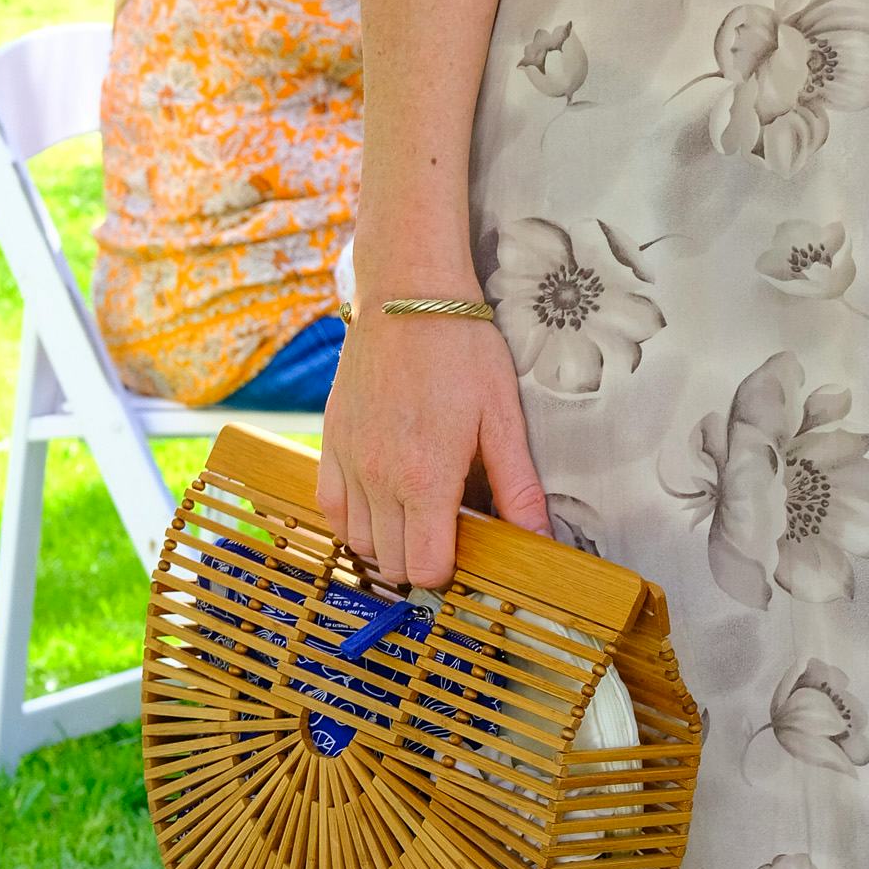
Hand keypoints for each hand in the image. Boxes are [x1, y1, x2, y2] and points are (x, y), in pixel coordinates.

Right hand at [316, 311, 550, 589]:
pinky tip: (381, 501)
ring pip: (357, 542)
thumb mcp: (503, 416)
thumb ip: (517, 485)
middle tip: (447, 532)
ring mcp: (348, 461)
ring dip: (386, 542)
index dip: (448, 570)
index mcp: (426, 477)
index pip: (425, 567)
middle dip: (420, 560)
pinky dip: (353, 518)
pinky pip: (329, 508)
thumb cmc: (462, 351)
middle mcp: (379, 477)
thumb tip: (540, 537)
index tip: (467, 551)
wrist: (407, 298)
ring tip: (417, 515)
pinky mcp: (329, 442)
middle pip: (390, 563)